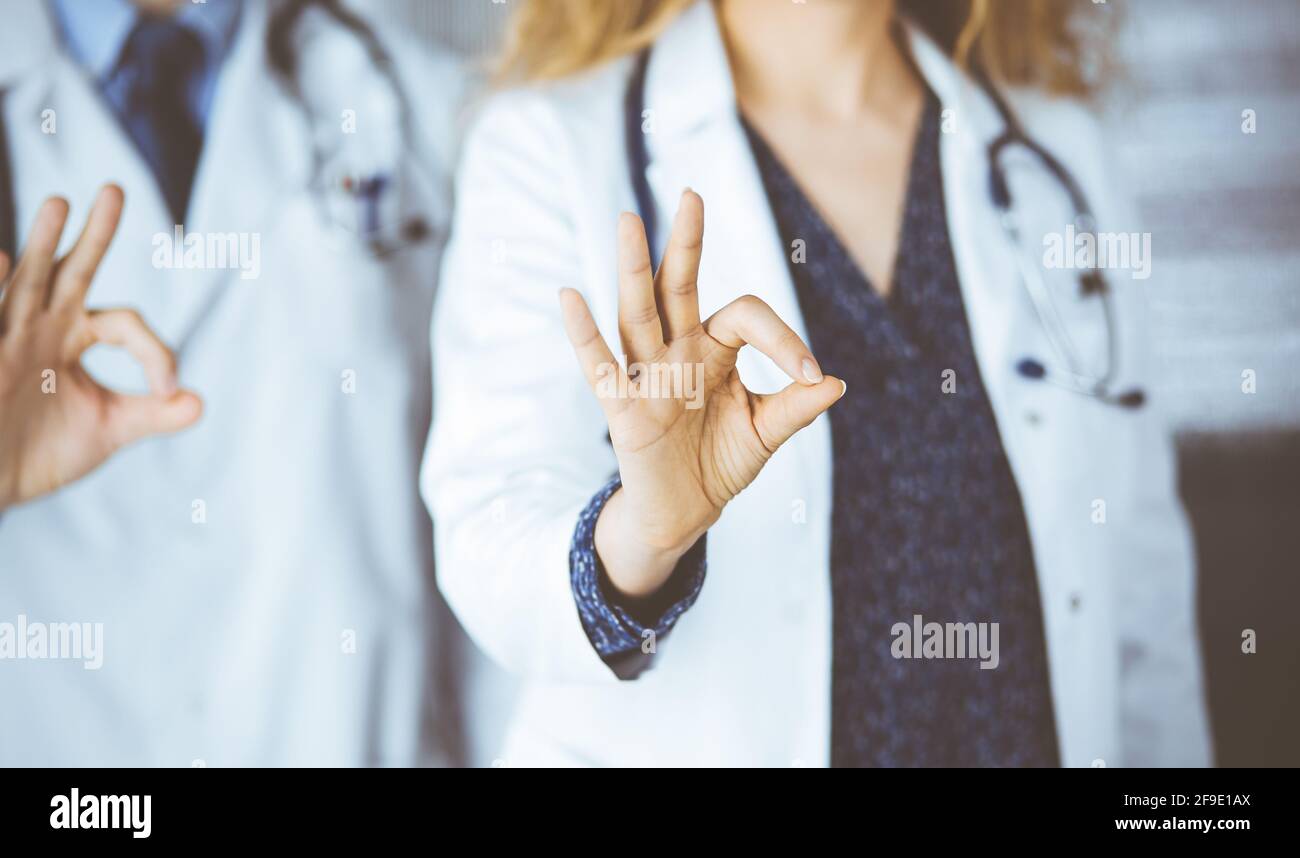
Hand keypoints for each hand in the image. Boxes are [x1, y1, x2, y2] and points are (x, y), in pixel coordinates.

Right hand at [0, 186, 201, 511]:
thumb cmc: (41, 451)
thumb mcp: (108, 430)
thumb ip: (153, 414)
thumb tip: (199, 401)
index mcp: (72, 336)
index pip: (124, 321)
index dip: (155, 350)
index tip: (168, 387)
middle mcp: (40, 329)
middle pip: (71, 272)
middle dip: (95, 235)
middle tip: (116, 190)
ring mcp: (7, 342)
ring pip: (26, 285)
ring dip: (42, 245)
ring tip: (60, 203)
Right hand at [560, 190, 843, 597]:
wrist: (686, 512)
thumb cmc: (721, 463)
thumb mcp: (764, 433)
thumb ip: (794, 407)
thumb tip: (834, 381)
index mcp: (714, 349)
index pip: (746, 317)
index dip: (783, 338)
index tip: (810, 374)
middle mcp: (678, 350)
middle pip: (678, 285)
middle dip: (685, 241)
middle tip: (692, 194)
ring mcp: (647, 374)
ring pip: (638, 312)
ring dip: (632, 268)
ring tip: (628, 220)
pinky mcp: (623, 407)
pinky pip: (600, 365)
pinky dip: (583, 333)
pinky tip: (570, 297)